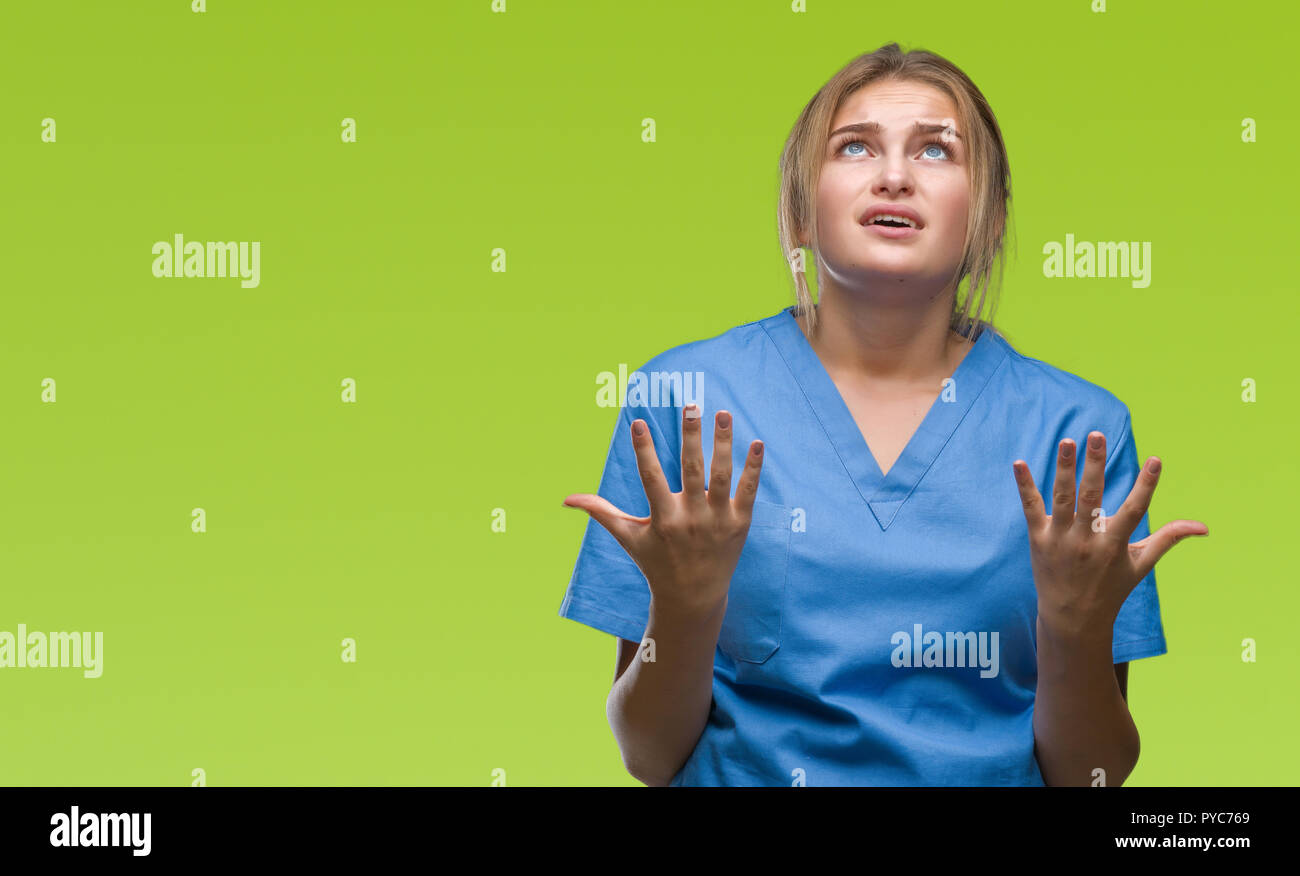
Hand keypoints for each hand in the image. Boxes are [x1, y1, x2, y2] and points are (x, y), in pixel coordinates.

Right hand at [563, 405, 765, 617]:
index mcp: (663, 519)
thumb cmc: (656, 563)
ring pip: (723, 476)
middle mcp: (692, 518)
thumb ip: (601, 512)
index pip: (650, 477)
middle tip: (690, 405)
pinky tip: (757, 442)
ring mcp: (718, 521)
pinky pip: (748, 491)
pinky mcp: (740, 524)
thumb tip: (566, 499)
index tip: (638, 422)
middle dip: (691, 436)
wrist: (693, 597)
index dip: (643, 449)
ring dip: (723, 443)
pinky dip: (753, 468)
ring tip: (723, 412)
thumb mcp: (628, 537)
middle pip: (692, 470)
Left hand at [1012, 431, 1207, 640]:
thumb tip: (1204, 526)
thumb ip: (1168, 538)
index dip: (1146, 485)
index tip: (1155, 459)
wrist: (1073, 619)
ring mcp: (1061, 539)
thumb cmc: (1111, 588)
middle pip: (1092, 497)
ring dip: (1064, 469)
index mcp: (1115, 545)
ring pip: (1062, 499)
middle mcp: (1087, 541)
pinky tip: (1019, 463)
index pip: (1135, 510)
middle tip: (1096, 435)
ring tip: (1068, 441)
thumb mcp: (1141, 564)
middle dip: (1095, 465)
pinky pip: (1030, 508)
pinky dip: (1025, 486)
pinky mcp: (1039, 539)